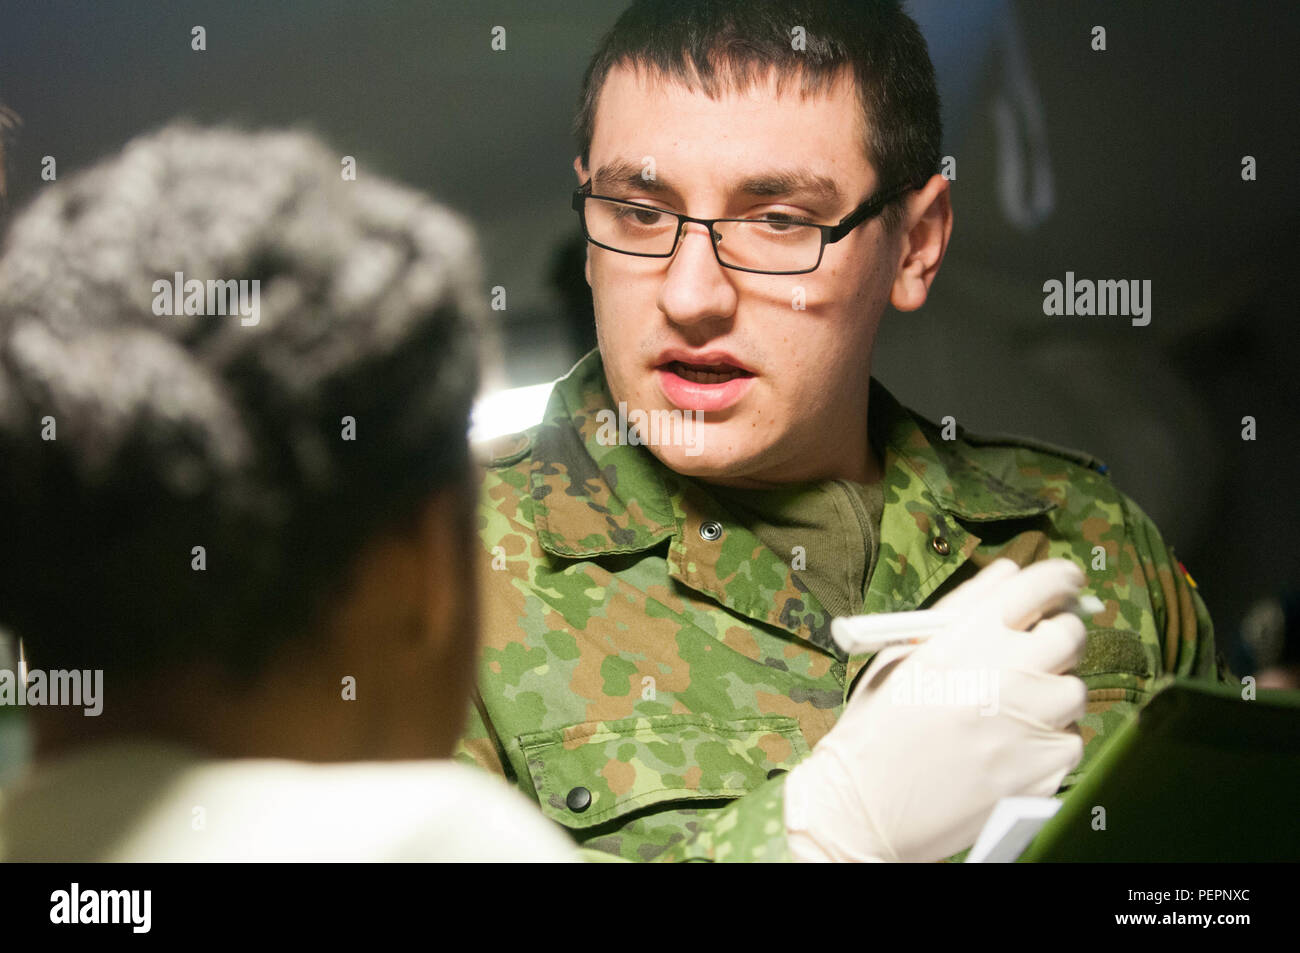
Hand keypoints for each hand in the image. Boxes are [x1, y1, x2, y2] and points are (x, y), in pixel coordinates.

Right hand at [784, 558, 1088, 861]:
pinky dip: (1047, 741)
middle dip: (1057, 634)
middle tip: (1035, 650)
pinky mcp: (1047, 770)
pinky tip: (1007, 749)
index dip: (1061, 579)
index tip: (1064, 585)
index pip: (1042, 586)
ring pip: (1075, 691)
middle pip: (1071, 634)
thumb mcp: (904, 650)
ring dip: (1051, 693)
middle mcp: (1010, 673)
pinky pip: (1069, 741)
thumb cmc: (877, 724)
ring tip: (1008, 711)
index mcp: (970, 636)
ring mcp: (1033, 724)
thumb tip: (1009, 572)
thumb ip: (962, 605)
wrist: (866, 807)